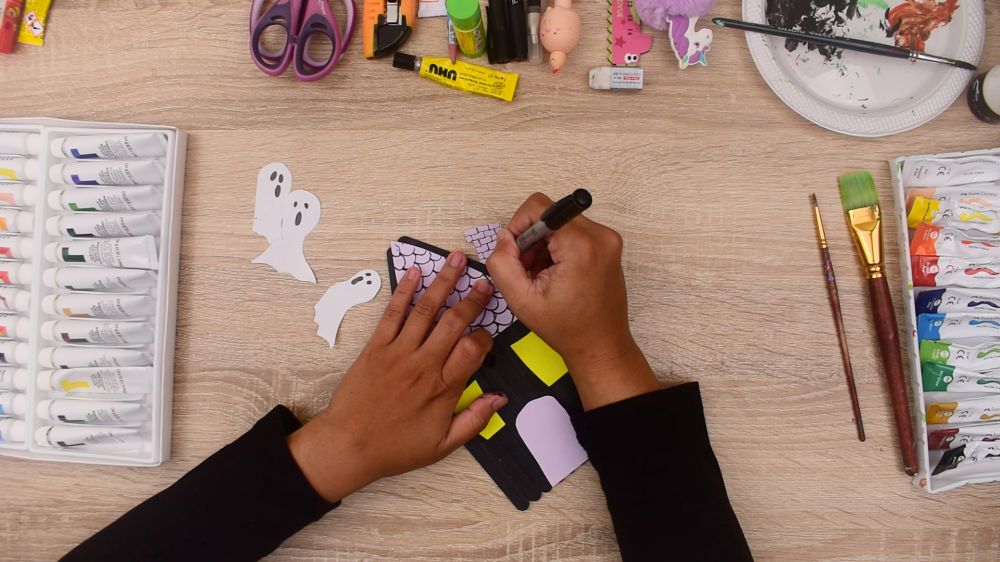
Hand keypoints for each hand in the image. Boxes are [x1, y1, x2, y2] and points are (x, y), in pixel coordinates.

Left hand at [289, 252, 507, 502]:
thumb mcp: (443, 445)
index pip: (473, 350)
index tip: (488, 332)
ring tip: (456, 260)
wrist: (348, 445)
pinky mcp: (376, 347)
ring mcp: (399, 353)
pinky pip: (393, 314)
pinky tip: (415, 273)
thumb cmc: (396, 448)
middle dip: (472, 299)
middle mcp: (423, 365)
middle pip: (454, 323)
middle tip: (485, 282)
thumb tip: (500, 399)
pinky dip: (404, 291)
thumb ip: (474, 420)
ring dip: (443, 282)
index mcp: (443, 388)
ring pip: (426, 310)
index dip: (485, 336)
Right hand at [487, 193, 659, 410]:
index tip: (516, 253)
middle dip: (531, 239)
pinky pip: (574, 231)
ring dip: (544, 244)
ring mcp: (608, 239)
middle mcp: (600, 235)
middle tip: (529, 271)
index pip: (539, 206)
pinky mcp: (609, 245)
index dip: (518, 225)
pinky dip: (559, 247)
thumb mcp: (521, 300)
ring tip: (543, 276)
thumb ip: (502, 263)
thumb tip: (504, 237)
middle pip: (550, 213)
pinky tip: (556, 274)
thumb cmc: (565, 328)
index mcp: (581, 246)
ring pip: (560, 222)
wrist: (600, 345)